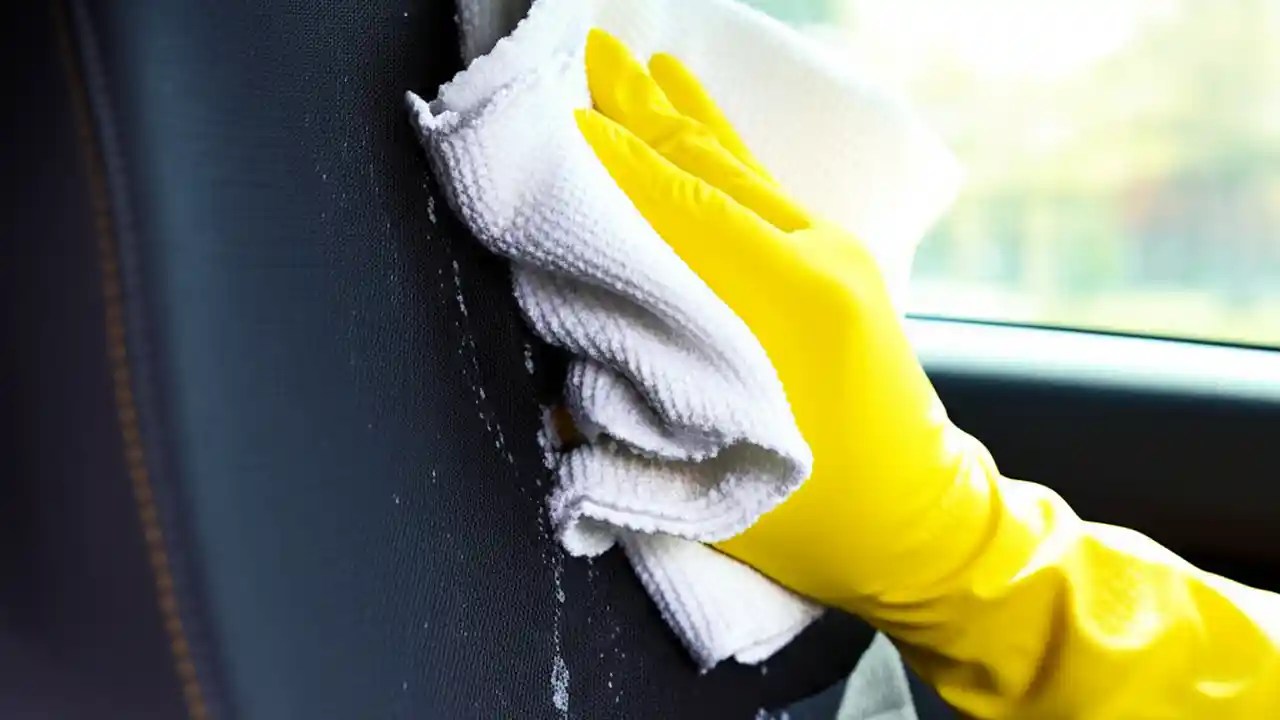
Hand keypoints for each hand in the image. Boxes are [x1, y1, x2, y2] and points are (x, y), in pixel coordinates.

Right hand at [576, 29, 985, 607]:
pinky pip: (762, 183)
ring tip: (625, 63)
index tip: (553, 120)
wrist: (922, 524)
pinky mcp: (838, 260)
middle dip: (634, 114)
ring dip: (673, 113)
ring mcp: (834, 253)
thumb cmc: (815, 518)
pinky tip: (691, 105)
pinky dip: (718, 141)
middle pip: (705, 169)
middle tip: (577, 57)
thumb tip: (561, 354)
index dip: (611, 163)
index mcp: (787, 307)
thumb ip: (628, 414)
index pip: (678, 210)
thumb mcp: (708, 482)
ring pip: (736, 164)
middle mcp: (817, 260)